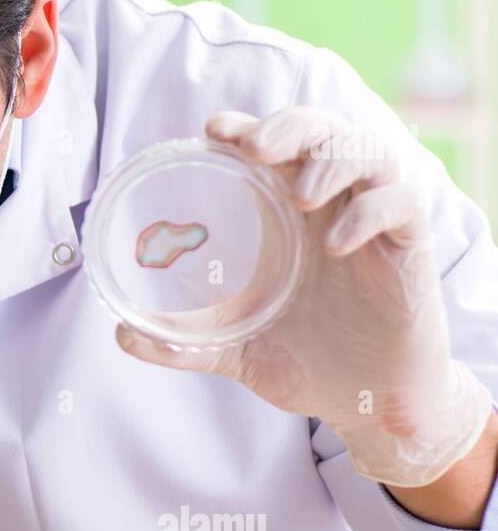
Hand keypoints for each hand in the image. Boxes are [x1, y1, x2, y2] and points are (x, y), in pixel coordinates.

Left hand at [116, 106, 493, 486]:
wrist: (367, 404)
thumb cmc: (308, 362)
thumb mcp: (237, 351)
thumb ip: (184, 342)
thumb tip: (120, 336)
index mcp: (287, 217)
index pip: (272, 147)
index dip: (246, 128)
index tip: (214, 131)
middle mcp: (331, 207)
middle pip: (320, 130)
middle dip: (289, 126)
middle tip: (257, 147)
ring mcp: (372, 223)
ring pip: (367, 151)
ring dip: (332, 160)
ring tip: (301, 195)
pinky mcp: (409, 249)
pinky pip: (402, 204)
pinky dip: (370, 211)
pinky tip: (335, 244)